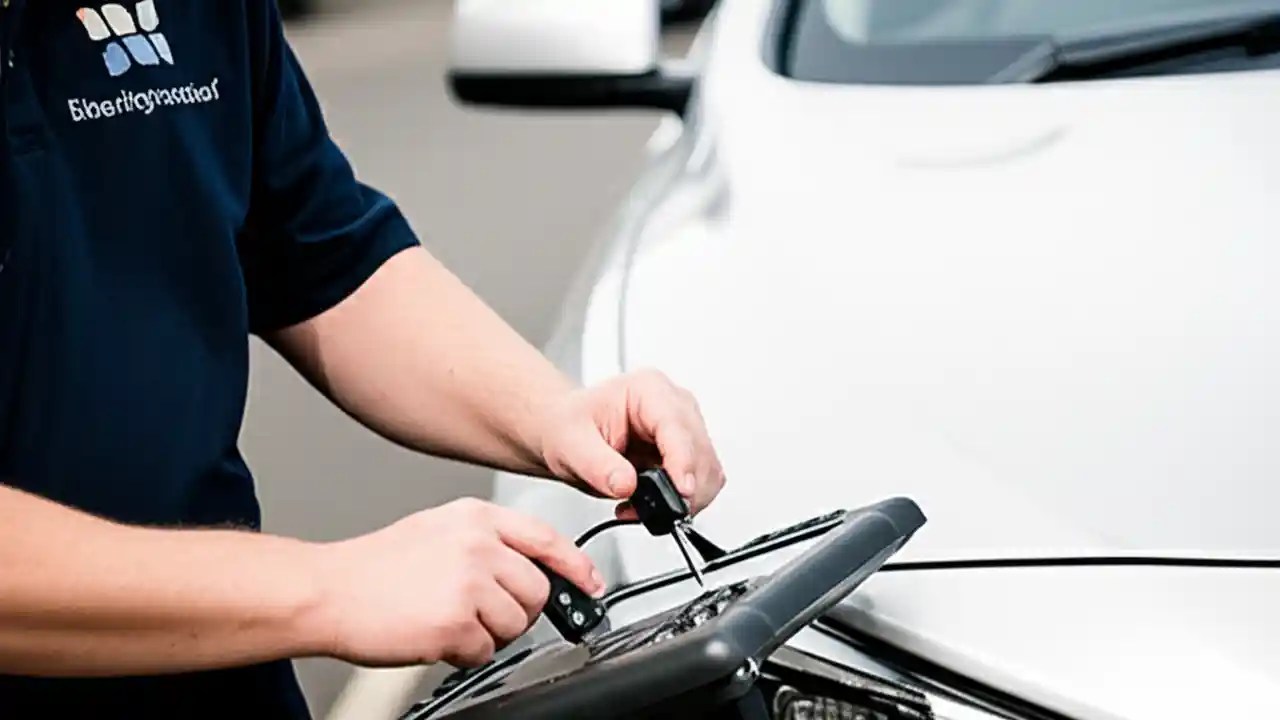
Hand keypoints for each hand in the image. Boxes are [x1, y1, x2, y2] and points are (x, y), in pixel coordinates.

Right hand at [311, 498, 601, 668]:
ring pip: (517, 624)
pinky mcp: (456, 621)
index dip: (576, 565)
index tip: (591, 584)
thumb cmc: (377, 566)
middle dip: (516, 611)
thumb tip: (530, 565)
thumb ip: (487, 541)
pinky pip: (486, 652)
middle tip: (480, 613)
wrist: (329, 590)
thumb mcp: (439, 529)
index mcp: (477, 517)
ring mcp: (469, 582)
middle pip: (537, 590)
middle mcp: (479, 544)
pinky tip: (436, 635)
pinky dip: (464, 654)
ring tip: (451, 620)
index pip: (547, 538)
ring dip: (489, 634)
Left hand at [537, 369, 725, 517]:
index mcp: (648, 390)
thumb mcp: (570, 444)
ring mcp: (685, 430)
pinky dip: (680, 503)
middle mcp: (674, 405)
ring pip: (708, 472)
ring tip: (638, 507)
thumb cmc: (569, 427)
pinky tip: (648, 505)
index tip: (683, 491)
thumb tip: (626, 484)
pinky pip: (700, 485)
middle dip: (683, 489)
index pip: (677, 427)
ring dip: (683, 500)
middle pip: (700, 451)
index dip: (683, 461)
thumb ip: (597, 464)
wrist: (566, 434)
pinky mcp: (687, 455)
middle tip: (648, 510)